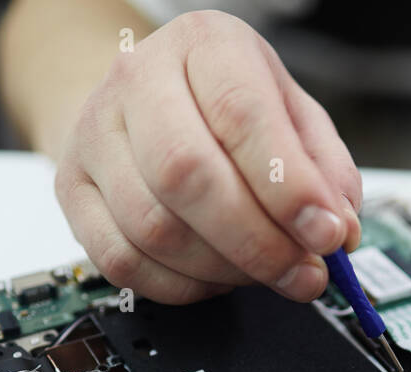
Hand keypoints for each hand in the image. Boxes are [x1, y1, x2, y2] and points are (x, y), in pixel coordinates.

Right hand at [54, 10, 361, 304]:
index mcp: (203, 44)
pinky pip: (121, 262)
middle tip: (300, 272)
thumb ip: (324, 171)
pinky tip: (214, 277)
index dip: (287, 188)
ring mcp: (94, 136)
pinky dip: (180, 287)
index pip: (241, 115)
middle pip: (187, 175)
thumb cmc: (220, 106)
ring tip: (260, 272)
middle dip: (256, 241)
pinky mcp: (72, 191)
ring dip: (222, 269)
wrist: (137, 101)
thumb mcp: (290, 114)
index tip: (325, 233)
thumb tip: (338, 232)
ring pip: (154, 228)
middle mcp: (137, 80)